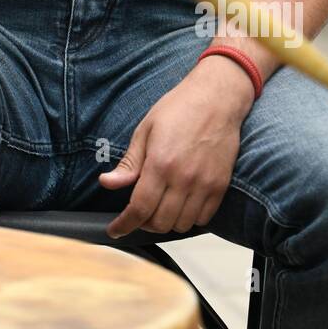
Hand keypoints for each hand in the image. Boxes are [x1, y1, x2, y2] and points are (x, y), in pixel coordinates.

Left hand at [99, 59, 253, 238]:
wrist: (216, 98)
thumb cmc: (179, 109)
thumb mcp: (146, 130)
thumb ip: (129, 163)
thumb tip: (107, 183)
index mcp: (160, 163)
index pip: (139, 208)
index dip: (125, 224)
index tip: (116, 230)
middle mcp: (184, 178)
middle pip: (160, 222)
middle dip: (144, 223)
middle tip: (138, 213)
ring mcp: (205, 184)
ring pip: (181, 225)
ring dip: (166, 222)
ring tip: (160, 207)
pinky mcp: (220, 186)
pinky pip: (203, 219)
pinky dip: (189, 219)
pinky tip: (181, 204)